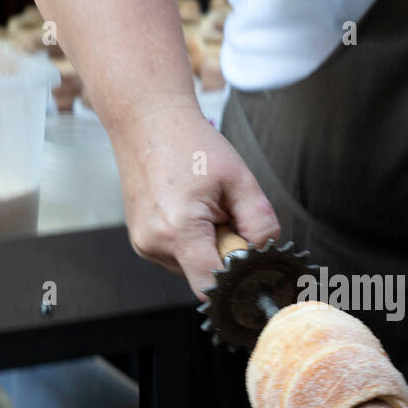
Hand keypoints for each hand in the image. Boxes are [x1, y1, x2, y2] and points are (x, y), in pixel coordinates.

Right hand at [115, 99, 280, 299]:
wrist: (148, 121)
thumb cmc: (190, 143)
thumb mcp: (239, 178)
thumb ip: (260, 222)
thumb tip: (266, 253)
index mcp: (179, 229)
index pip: (210, 286)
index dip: (235, 280)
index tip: (249, 260)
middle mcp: (155, 243)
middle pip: (204, 277)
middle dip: (224, 254)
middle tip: (224, 214)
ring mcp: (144, 245)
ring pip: (192, 267)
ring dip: (207, 247)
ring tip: (203, 207)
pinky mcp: (141, 242)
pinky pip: (178, 256)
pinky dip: (192, 241)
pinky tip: (188, 210)